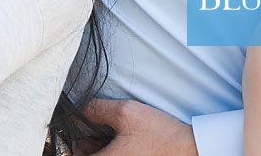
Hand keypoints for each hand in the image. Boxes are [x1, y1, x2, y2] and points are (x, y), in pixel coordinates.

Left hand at [82, 98, 196, 155]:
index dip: (71, 142)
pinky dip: (113, 150)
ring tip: (113, 132)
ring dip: (100, 147)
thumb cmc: (158, 134)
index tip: (77, 129)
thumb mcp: (125, 112)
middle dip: (85, 143)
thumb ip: (95, 109)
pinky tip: (123, 139)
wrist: (189, 149)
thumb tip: (78, 110)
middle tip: (96, 127)